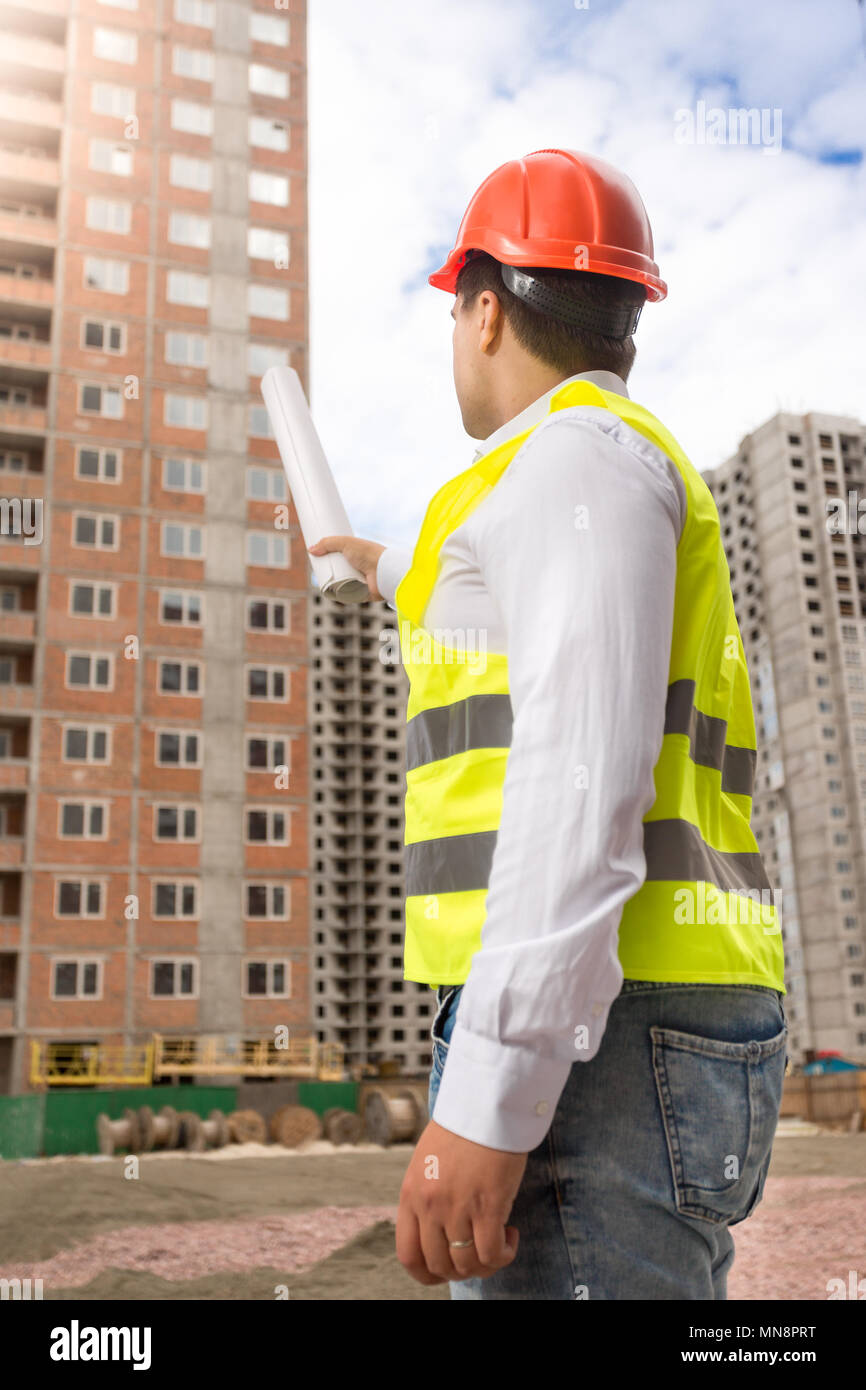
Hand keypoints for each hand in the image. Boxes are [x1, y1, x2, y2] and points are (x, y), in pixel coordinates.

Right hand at [308, 535, 385, 599]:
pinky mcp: (359, 594)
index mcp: (357, 554)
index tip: (318, 556)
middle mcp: (358, 567)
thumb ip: (328, 543)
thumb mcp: (346, 542)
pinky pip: (345, 595)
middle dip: (328, 570)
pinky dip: (337, 595)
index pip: (340, 555)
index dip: (329, 556)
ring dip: (331, 583)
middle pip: (338, 570)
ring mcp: (359, 581)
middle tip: (316, 569)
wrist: (383, 572)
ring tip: (319, 581)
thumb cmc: (368, 554)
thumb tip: (310, 550)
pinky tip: (328, 593)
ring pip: (340, 583)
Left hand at [396, 1120, 526, 1284]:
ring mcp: (457, 1207)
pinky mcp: (488, 1205)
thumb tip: (437, 1228)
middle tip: (478, 1255)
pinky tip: (510, 1237)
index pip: (408, 1255)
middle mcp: (429, 1206)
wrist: (485, 1103)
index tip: (445, 1270)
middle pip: (439, 1265)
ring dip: (486, 1264)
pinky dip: (503, 1255)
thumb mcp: (427, 1162)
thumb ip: (427, 1195)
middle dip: (461, 1271)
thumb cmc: (461, 1127)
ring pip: (467, 1264)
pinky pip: (491, 1253)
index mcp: (411, 1195)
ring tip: (498, 1244)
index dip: (427, 1273)